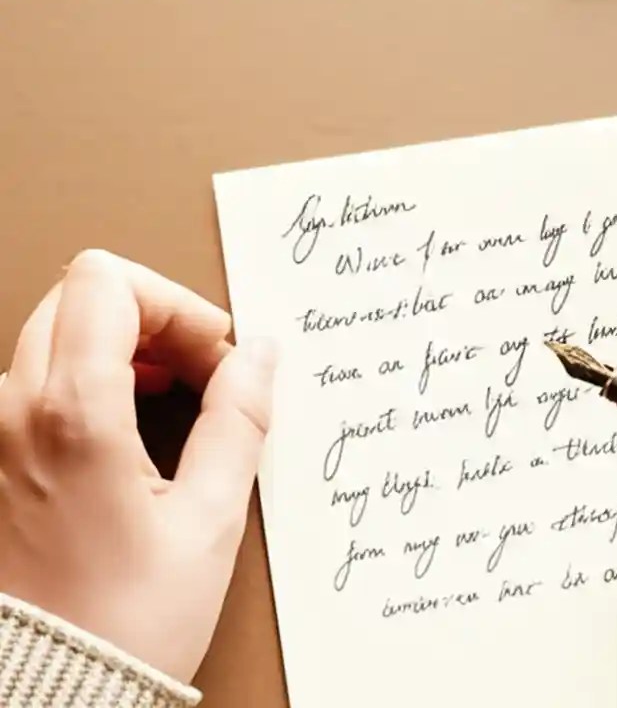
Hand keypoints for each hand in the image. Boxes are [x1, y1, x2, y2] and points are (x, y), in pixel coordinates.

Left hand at [0, 249, 275, 682]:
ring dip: (122, 344)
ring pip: (55, 333)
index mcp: (71, 417)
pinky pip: (34, 378)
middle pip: (80, 296)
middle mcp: (12, 413)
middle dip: (154, 318)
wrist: (53, 690)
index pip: (108, 283)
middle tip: (204, 371)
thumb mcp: (209, 520)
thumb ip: (239, 422)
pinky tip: (132, 418)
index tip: (216, 354)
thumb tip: (259, 357)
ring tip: (174, 396)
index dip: (177, 304)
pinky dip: (90, 375)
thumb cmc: (127, 620)